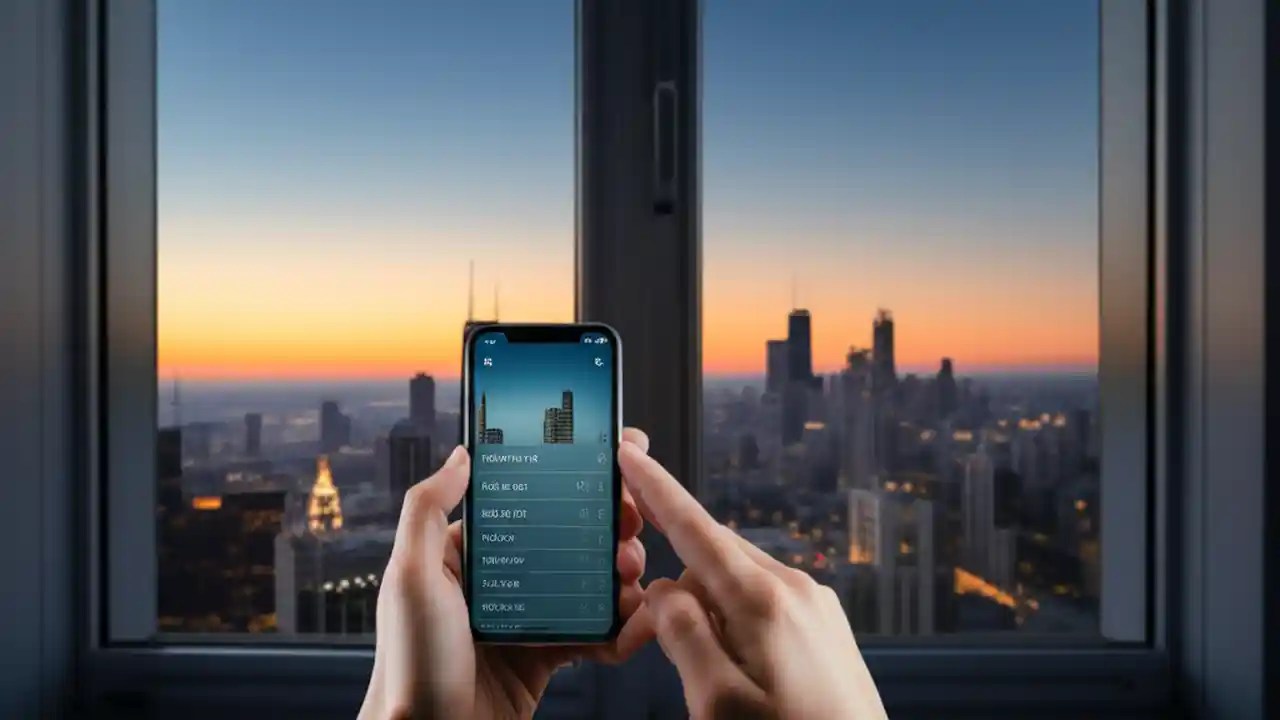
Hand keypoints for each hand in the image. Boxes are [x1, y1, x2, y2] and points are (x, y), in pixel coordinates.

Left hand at [359, 429, 653, 719]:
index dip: (570, 479)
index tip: (611, 461)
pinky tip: (638, 621)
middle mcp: (498, 579)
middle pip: (566, 536)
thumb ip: (426, 509)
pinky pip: (594, 632)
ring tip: (632, 575)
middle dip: (607, 525)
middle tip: (631, 525)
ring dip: (620, 572)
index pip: (526, 500)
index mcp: (465, 552)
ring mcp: (525, 616)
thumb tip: (461, 454)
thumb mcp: (410, 578)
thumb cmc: (410, 665)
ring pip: (588, 580)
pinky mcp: (546, 655)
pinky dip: (622, 627)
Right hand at [619, 441, 886, 719]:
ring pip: (736, 583)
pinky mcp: (824, 628)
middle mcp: (795, 589)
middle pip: (711, 557)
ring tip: (691, 673)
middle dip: (669, 584)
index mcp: (764, 600)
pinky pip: (762, 604)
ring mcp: (815, 607)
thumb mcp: (717, 702)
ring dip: (701, 610)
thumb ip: (683, 634)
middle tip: (635, 640)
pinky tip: (728, 668)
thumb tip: (665, 589)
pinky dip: (731, 621)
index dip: (655, 488)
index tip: (630, 452)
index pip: (695, 528)